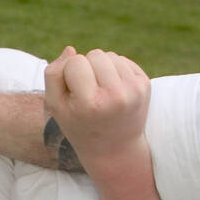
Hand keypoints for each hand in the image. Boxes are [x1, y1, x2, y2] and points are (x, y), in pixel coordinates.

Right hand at [44, 47, 150, 166]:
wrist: (115, 150)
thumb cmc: (80, 125)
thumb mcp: (57, 106)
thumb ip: (54, 75)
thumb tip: (71, 49)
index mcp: (91, 104)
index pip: (75, 62)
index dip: (69, 74)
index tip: (74, 94)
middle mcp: (115, 96)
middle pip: (94, 54)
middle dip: (87, 68)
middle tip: (88, 93)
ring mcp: (134, 90)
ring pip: (110, 55)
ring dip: (101, 68)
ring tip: (100, 91)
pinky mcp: (145, 85)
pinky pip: (123, 60)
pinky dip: (115, 71)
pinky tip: (113, 90)